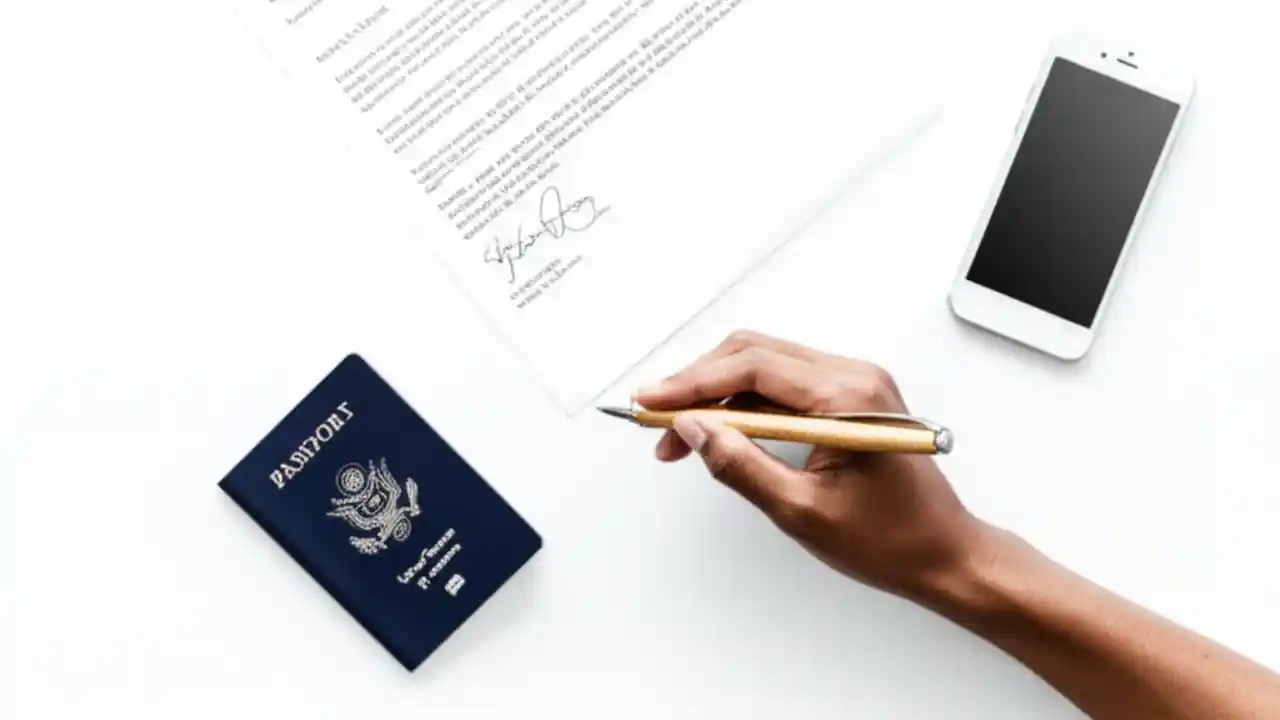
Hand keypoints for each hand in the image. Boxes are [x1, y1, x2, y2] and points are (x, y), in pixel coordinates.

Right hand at [635, 331, 987, 599]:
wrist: (946, 554)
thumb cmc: (891, 540)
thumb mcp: (801, 511)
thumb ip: (741, 465)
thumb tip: (693, 430)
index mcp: (846, 397)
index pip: (751, 369)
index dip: (691, 383)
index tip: (650, 402)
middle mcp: (854, 376)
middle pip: (754, 354)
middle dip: (698, 384)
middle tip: (657, 420)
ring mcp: (855, 384)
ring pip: (766, 367)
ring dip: (718, 395)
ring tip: (680, 437)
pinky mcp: (851, 399)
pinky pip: (786, 386)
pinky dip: (746, 406)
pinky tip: (720, 435)